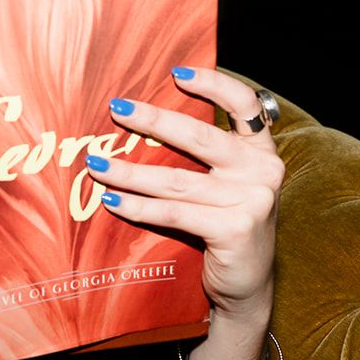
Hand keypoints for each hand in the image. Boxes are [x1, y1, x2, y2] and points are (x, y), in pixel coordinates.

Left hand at [91, 67, 280, 359]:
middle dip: (153, 120)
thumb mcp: (225, 185)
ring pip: (177, 179)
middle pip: (200, 137)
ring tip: (97, 164)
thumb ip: (204, 156)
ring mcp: (251, 201)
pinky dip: (137, 207)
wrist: (246, 287)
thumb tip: (141, 119)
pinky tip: (111, 201)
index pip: (245, 105)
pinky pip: (174, 212)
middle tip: (117, 108)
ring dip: (130, 171)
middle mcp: (262, 171)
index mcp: (261, 151)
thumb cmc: (225, 226)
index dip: (213, 84)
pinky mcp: (234, 230)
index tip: (176, 72)